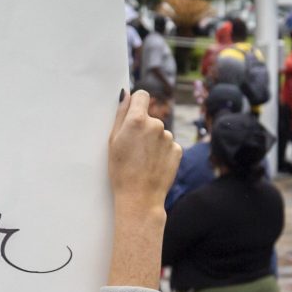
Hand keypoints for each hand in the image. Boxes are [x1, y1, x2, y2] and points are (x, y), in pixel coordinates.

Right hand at [107, 89, 178, 206]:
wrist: (139, 197)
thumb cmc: (120, 171)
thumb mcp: (113, 141)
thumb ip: (120, 114)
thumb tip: (126, 94)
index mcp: (137, 120)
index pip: (142, 95)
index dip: (136, 103)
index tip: (133, 113)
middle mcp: (156, 125)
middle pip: (150, 118)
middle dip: (143, 128)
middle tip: (133, 149)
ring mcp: (169, 138)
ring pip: (159, 133)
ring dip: (153, 142)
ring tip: (143, 161)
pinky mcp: (178, 150)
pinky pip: (169, 145)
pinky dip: (162, 152)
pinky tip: (153, 165)